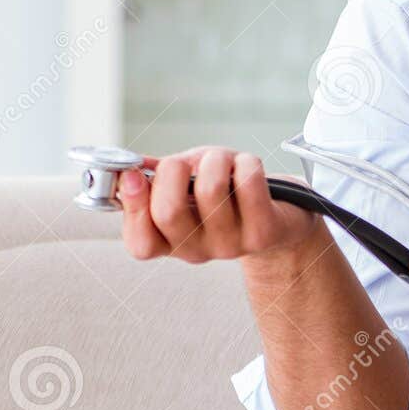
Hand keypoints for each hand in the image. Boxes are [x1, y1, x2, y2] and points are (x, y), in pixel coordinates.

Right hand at [117, 147, 320, 264]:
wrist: (282, 213)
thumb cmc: (227, 193)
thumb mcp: (185, 184)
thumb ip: (155, 178)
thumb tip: (126, 167)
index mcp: (169, 242)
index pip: (140, 242)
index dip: (133, 206)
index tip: (134, 174)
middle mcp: (197, 250)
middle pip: (169, 212)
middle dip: (173, 171)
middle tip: (184, 161)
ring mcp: (232, 246)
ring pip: (210, 190)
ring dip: (214, 159)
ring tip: (222, 159)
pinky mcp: (264, 233)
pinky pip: (248, 184)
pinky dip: (246, 162)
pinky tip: (247, 164)